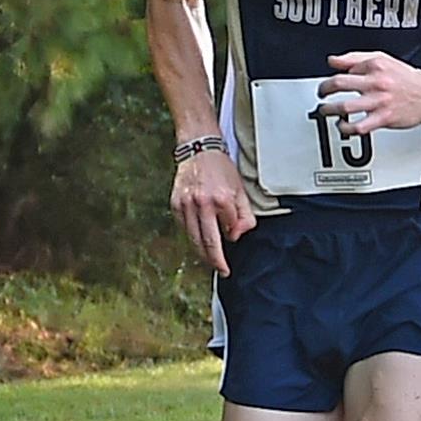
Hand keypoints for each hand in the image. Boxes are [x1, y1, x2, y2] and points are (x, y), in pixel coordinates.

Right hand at [170, 148, 253, 273]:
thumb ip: (244, 215)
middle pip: (208, 242)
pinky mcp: (175, 205)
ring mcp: (186, 205)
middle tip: (223, 271)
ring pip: (194, 238)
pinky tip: (198, 241)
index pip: (229, 229)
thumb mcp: (240, 189)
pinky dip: (192, 237)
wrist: (198, 149)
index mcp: (221, 199)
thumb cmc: (221, 169)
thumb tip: (235, 236)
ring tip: (211, 262)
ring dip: (202, 254)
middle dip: (216, 260)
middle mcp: (202, 203)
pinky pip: (184, 228)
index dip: (233, 234)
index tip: (233, 236)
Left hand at [316, 52, 420, 134]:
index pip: (345, 68)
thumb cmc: (408, 80)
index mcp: (375, 65)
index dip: (336, 76)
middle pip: (339, 83)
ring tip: (325, 111)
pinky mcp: (384, 118)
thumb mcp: (383, 59)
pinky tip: (342, 126)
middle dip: (323, 90)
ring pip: (345, 106)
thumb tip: (333, 60)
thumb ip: (355, 59)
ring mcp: (379, 101)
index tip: (332, 83)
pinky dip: (346, 128)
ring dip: (329, 110)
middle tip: (320, 94)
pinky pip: (359, 126)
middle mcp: (376, 82)